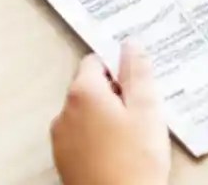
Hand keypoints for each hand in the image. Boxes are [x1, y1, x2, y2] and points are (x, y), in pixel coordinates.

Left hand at [51, 42, 170, 184]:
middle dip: (114, 94)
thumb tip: (131, 45)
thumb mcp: (146, 110)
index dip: (118, 68)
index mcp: (83, 93)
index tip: (137, 83)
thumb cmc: (135, 162)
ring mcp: (61, 138)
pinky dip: (96, 138)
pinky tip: (118, 153)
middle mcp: (64, 111)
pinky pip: (81, 137)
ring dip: (105, 118)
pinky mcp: (64, 159)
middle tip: (141, 114)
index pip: (95, 61)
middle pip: (89, 87)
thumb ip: (138, 72)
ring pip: (85, 113)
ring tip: (132, 138)